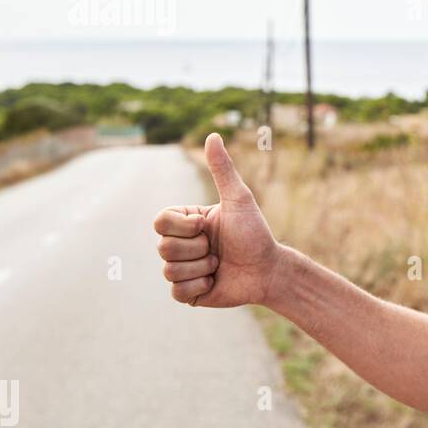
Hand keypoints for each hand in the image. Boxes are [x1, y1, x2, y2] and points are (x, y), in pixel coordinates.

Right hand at [153, 132, 280, 307]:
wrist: (268, 270)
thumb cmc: (255, 233)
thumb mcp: (239, 199)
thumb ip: (222, 169)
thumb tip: (213, 135)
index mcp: (186, 222)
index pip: (159, 221)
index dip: (183, 227)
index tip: (206, 226)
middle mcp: (180, 244)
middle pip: (163, 247)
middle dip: (197, 248)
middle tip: (217, 249)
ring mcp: (181, 269)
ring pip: (169, 269)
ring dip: (201, 267)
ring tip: (219, 264)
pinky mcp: (187, 293)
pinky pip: (177, 291)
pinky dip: (199, 286)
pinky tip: (215, 281)